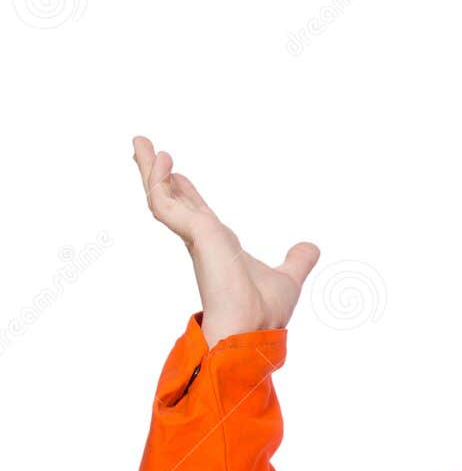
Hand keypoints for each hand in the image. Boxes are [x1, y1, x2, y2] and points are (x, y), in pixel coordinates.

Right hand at [132, 135, 319, 348]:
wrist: (254, 328)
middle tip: (142, 144)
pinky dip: (160, 180)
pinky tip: (161, 160)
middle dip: (155, 173)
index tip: (176, 172)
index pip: (195, 211)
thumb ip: (297, 261)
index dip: (184, 192)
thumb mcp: (288, 277)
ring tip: (141, 142)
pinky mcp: (194, 234)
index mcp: (216, 246)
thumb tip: (310, 248)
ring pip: (161, 196)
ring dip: (149, 169)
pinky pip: (166, 202)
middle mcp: (201, 240)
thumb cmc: (264, 312)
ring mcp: (195, 237)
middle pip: (171, 198)